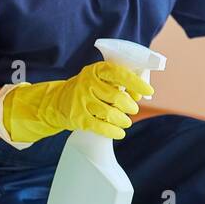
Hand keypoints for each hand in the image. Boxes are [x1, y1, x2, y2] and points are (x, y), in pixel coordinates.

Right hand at [2, 61, 154, 143]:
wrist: (55, 102)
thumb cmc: (86, 89)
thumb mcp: (99, 79)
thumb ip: (118, 83)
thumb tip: (139, 94)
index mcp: (96, 70)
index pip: (120, 74)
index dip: (136, 83)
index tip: (149, 92)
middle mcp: (88, 83)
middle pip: (117, 97)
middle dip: (130, 106)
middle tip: (133, 109)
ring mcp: (81, 100)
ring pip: (111, 113)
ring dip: (123, 120)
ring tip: (126, 121)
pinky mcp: (78, 117)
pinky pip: (101, 127)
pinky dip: (114, 131)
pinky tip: (119, 132)